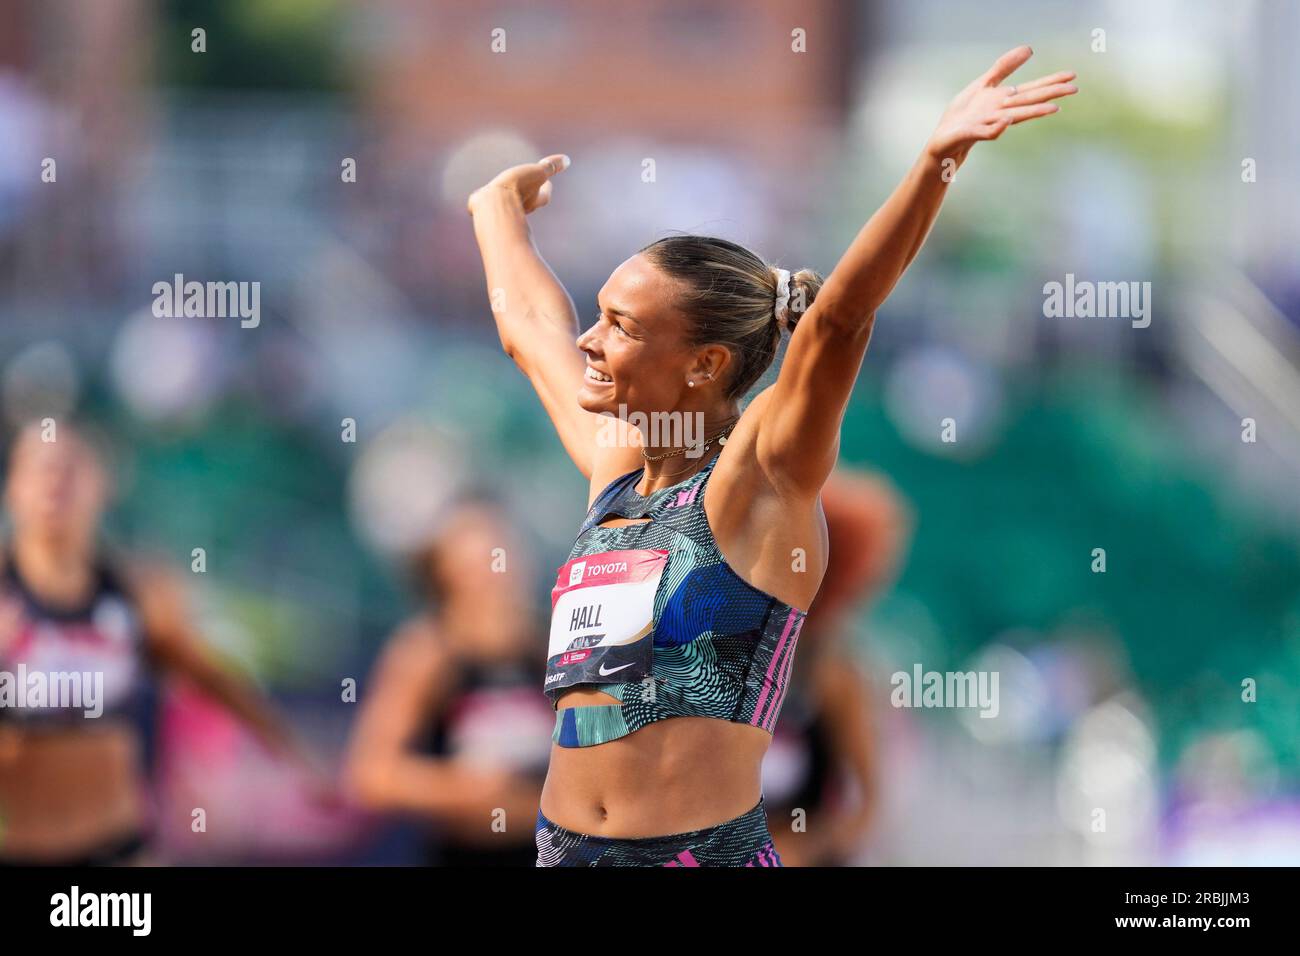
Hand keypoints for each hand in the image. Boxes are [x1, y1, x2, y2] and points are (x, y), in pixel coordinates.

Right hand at [467, 153, 570, 215]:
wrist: (492, 203)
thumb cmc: (516, 188)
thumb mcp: (537, 173)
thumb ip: (550, 167)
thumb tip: (567, 160)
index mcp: (534, 200)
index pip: (545, 196)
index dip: (547, 189)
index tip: (549, 182)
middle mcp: (520, 207)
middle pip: (529, 202)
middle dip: (530, 195)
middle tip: (529, 187)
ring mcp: (503, 209)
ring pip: (509, 204)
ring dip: (509, 198)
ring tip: (505, 191)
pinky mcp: (486, 208)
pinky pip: (489, 203)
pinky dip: (488, 200)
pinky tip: (481, 197)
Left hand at [926, 46, 1075, 164]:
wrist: (943, 140)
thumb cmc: (963, 114)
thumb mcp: (983, 85)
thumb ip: (1004, 67)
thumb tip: (1029, 49)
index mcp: (1004, 100)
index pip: (1032, 89)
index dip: (1051, 81)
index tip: (1072, 76)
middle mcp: (1001, 112)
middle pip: (1029, 101)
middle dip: (1050, 94)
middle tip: (1074, 90)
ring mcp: (987, 124)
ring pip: (1014, 117)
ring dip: (1033, 113)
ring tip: (1053, 108)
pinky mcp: (971, 134)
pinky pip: (987, 132)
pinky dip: (997, 128)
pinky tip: (1006, 121)